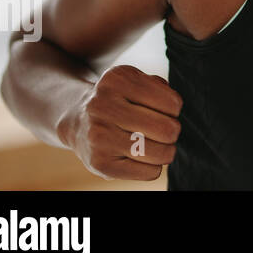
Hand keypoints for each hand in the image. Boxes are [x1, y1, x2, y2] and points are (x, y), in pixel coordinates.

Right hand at [59, 64, 182, 180]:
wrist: (77, 119)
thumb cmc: (119, 99)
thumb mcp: (134, 81)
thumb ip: (159, 86)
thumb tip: (173, 107)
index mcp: (117, 80)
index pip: (172, 103)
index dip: (175, 108)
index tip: (163, 109)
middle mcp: (103, 106)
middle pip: (167, 129)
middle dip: (173, 131)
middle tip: (164, 129)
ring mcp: (99, 137)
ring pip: (160, 153)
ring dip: (166, 151)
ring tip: (156, 144)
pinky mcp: (99, 163)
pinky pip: (149, 172)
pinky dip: (153, 167)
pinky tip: (141, 156)